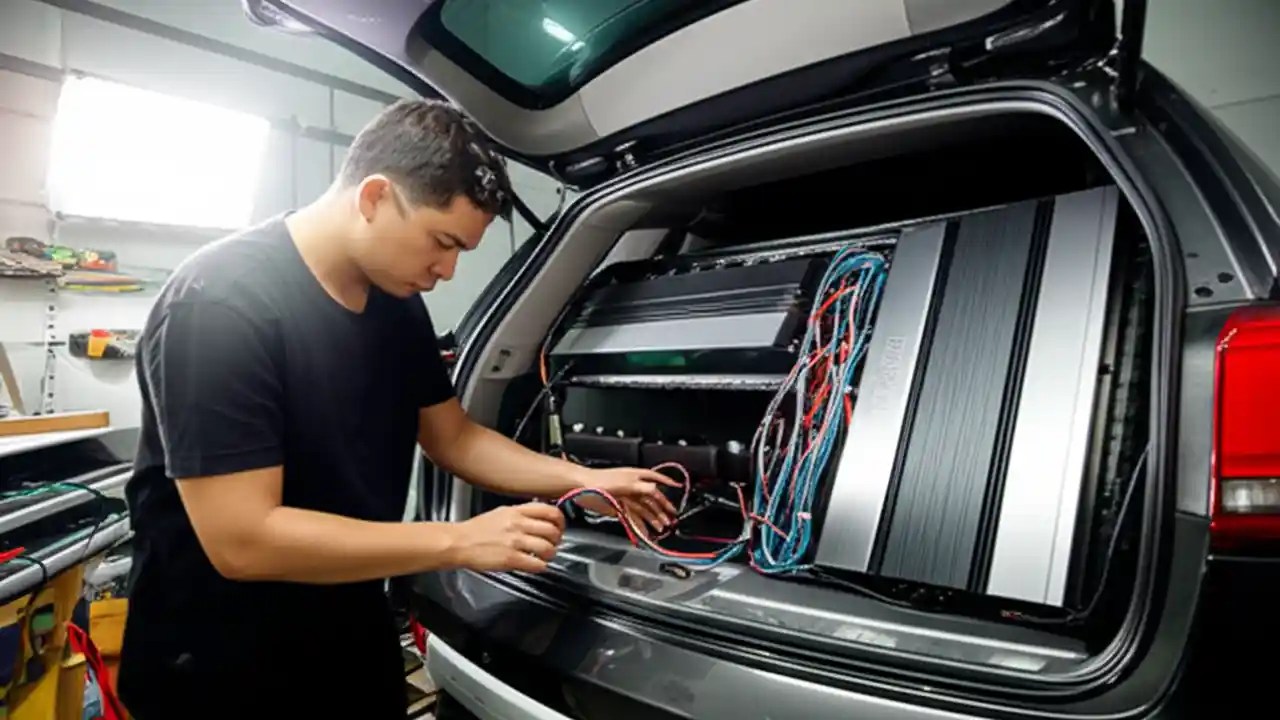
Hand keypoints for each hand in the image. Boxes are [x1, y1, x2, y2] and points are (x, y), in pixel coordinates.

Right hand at [449, 502, 565, 572]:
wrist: (459, 543)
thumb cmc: (477, 530)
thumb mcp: (502, 513)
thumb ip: (522, 514)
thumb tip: (541, 519)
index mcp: (517, 511)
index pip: (550, 511)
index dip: (560, 521)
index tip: (560, 527)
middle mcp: (518, 524)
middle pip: (552, 530)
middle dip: (557, 540)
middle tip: (553, 544)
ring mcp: (515, 542)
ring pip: (547, 548)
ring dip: (550, 555)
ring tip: (545, 557)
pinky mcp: (510, 559)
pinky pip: (536, 564)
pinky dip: (541, 566)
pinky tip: (536, 566)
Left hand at [573, 467, 680, 533]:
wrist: (582, 487)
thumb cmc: (600, 480)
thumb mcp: (625, 482)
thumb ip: (642, 486)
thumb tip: (656, 490)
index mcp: (636, 477)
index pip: (655, 482)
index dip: (667, 484)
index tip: (678, 488)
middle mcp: (633, 488)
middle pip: (651, 499)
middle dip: (662, 509)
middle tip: (671, 518)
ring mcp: (626, 499)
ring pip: (644, 510)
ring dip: (653, 519)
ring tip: (662, 528)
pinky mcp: (619, 509)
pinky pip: (633, 517)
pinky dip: (640, 524)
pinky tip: (646, 531)